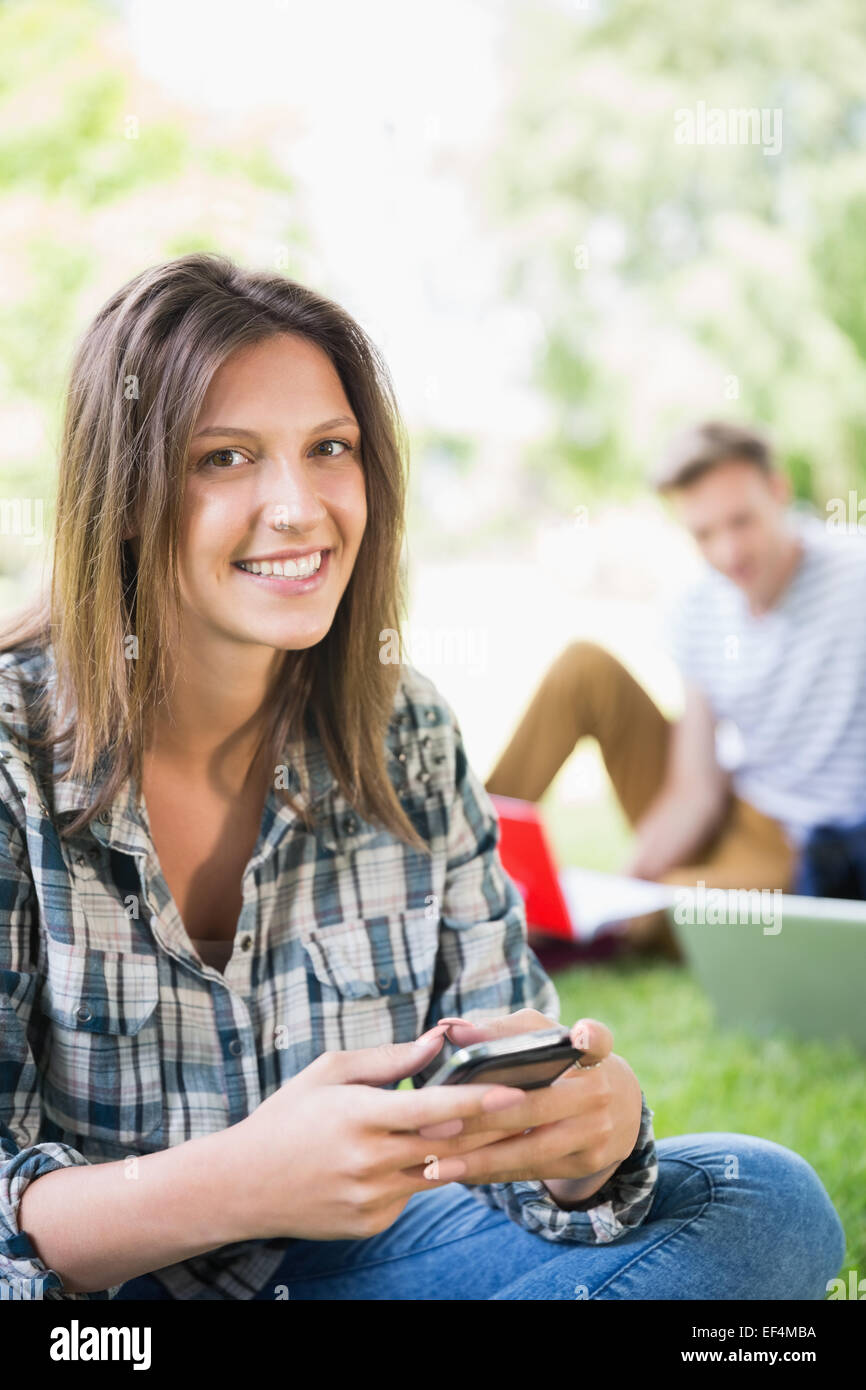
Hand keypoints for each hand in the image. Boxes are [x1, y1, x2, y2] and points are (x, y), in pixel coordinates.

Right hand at [221, 1026, 531, 1241]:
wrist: (241, 1185)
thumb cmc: (287, 1117)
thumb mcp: (329, 1073)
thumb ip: (389, 1059)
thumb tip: (439, 1041)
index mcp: (359, 1116)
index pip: (435, 1108)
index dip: (480, 1100)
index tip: (517, 1090)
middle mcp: (369, 1162)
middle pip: (449, 1146)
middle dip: (491, 1127)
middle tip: (527, 1108)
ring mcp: (371, 1199)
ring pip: (435, 1172)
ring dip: (460, 1151)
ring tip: (486, 1127)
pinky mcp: (371, 1223)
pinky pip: (411, 1195)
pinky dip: (416, 1174)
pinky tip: (405, 1158)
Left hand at [427, 1009, 643, 1207]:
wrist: (617, 1110)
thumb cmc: (563, 1063)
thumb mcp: (544, 1039)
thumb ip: (501, 1031)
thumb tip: (450, 1030)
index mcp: (592, 1052)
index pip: (597, 1040)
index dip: (589, 1037)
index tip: (580, 1034)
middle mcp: (599, 1091)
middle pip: (536, 1104)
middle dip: (481, 1118)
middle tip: (433, 1124)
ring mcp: (596, 1132)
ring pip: (531, 1147)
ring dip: (480, 1159)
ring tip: (434, 1164)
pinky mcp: (586, 1163)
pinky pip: (531, 1170)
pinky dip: (492, 1172)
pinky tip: (456, 1173)